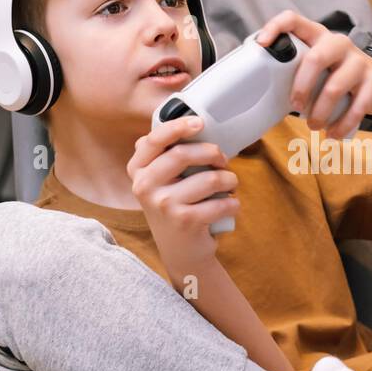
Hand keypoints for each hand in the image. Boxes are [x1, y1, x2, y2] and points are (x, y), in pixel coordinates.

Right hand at [127, 115, 238, 273]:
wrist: (181, 250)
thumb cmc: (177, 205)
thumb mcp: (162, 179)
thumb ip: (166, 153)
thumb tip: (191, 120)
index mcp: (138, 170)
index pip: (154, 140)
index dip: (178, 127)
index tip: (200, 123)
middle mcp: (144, 187)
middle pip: (183, 154)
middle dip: (213, 153)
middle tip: (223, 161)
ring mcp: (163, 205)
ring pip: (209, 178)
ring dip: (230, 179)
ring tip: (230, 184)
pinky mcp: (184, 221)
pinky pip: (221, 202)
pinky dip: (233, 202)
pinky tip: (230, 205)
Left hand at [254, 10, 371, 139]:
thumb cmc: (337, 76)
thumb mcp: (319, 66)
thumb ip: (298, 70)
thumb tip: (265, 91)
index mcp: (318, 36)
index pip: (295, 20)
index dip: (276, 27)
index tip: (262, 44)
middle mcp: (339, 44)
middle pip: (316, 58)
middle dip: (302, 86)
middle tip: (295, 106)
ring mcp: (359, 62)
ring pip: (334, 88)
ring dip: (320, 113)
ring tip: (313, 125)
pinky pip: (356, 107)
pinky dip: (341, 125)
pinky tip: (333, 133)